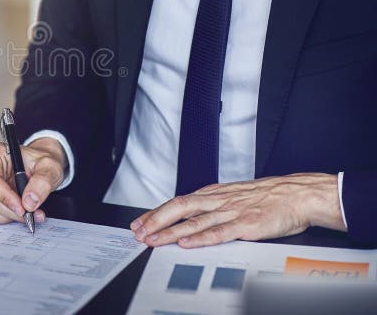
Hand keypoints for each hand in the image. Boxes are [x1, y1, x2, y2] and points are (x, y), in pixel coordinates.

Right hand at [0, 137, 65, 224]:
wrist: (38, 167)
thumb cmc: (39, 162)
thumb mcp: (50, 167)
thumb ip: (42, 182)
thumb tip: (30, 201)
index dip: (6, 198)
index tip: (23, 209)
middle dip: (11, 212)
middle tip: (31, 215)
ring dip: (4, 217)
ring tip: (23, 214)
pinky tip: (10, 215)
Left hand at [130, 173, 345, 247]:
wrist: (299, 194)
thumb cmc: (269, 197)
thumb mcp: (235, 196)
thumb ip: (214, 206)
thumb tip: (192, 217)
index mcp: (214, 193)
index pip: (178, 202)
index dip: (157, 213)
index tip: (140, 223)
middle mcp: (218, 200)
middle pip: (179, 208)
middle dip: (155, 220)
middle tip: (139, 232)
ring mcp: (231, 211)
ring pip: (194, 221)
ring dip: (170, 232)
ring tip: (153, 240)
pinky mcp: (246, 224)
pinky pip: (219, 231)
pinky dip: (201, 237)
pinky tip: (186, 243)